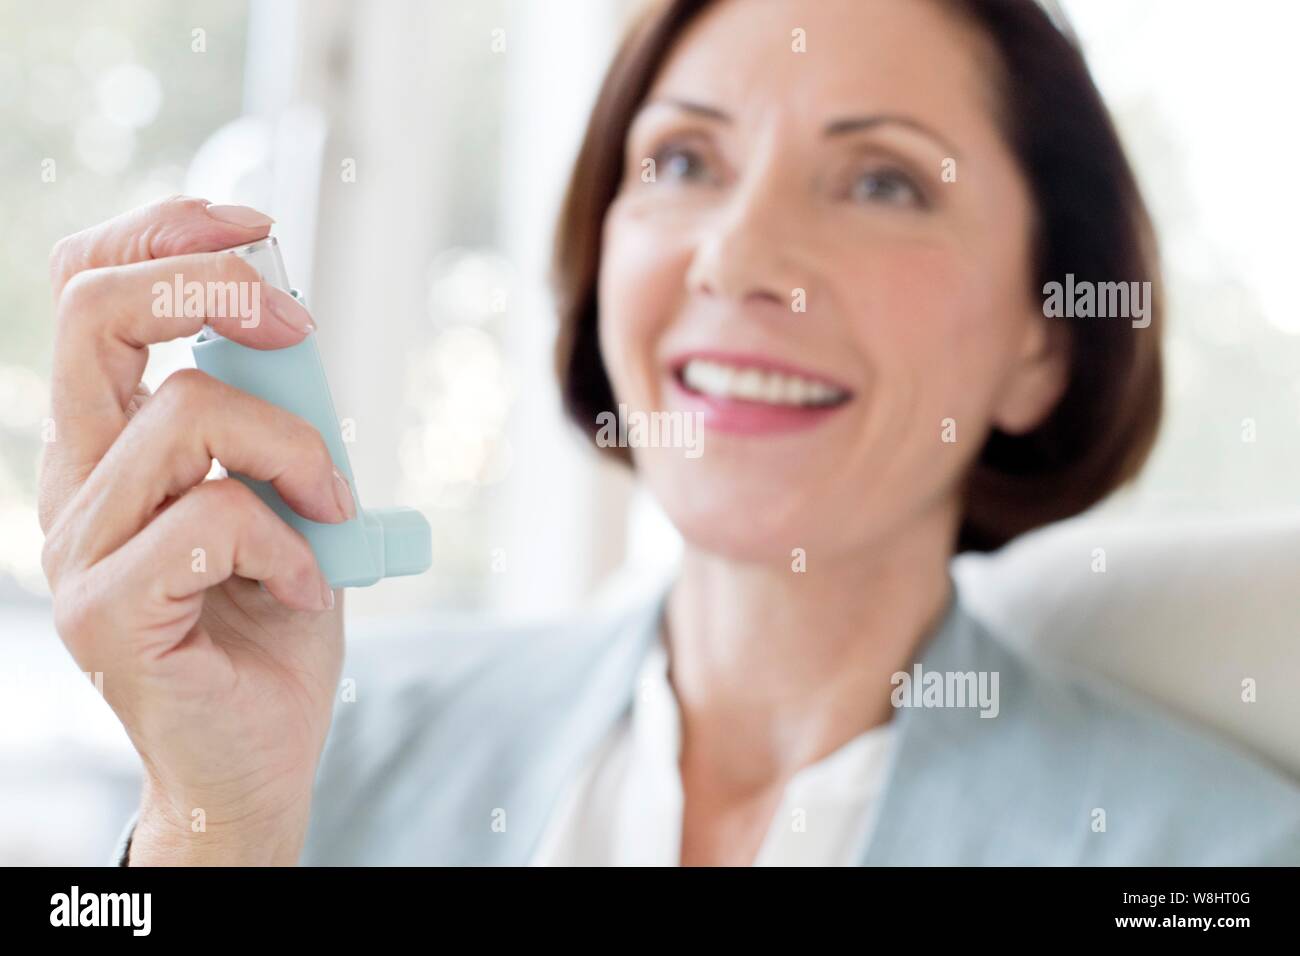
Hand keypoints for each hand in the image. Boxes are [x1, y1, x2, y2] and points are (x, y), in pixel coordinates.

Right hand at [39, 196, 352, 864]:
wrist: (257, 754)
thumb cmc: (275, 623)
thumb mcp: (293, 495)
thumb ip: (276, 416)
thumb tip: (285, 326)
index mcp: (109, 444)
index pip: (87, 294)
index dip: (164, 233)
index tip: (257, 227)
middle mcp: (75, 483)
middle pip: (93, 312)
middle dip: (212, 287)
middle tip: (300, 330)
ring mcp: (76, 548)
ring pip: (186, 415)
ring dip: (296, 452)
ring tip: (329, 514)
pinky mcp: (105, 610)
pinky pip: (213, 518)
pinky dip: (287, 542)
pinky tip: (298, 587)